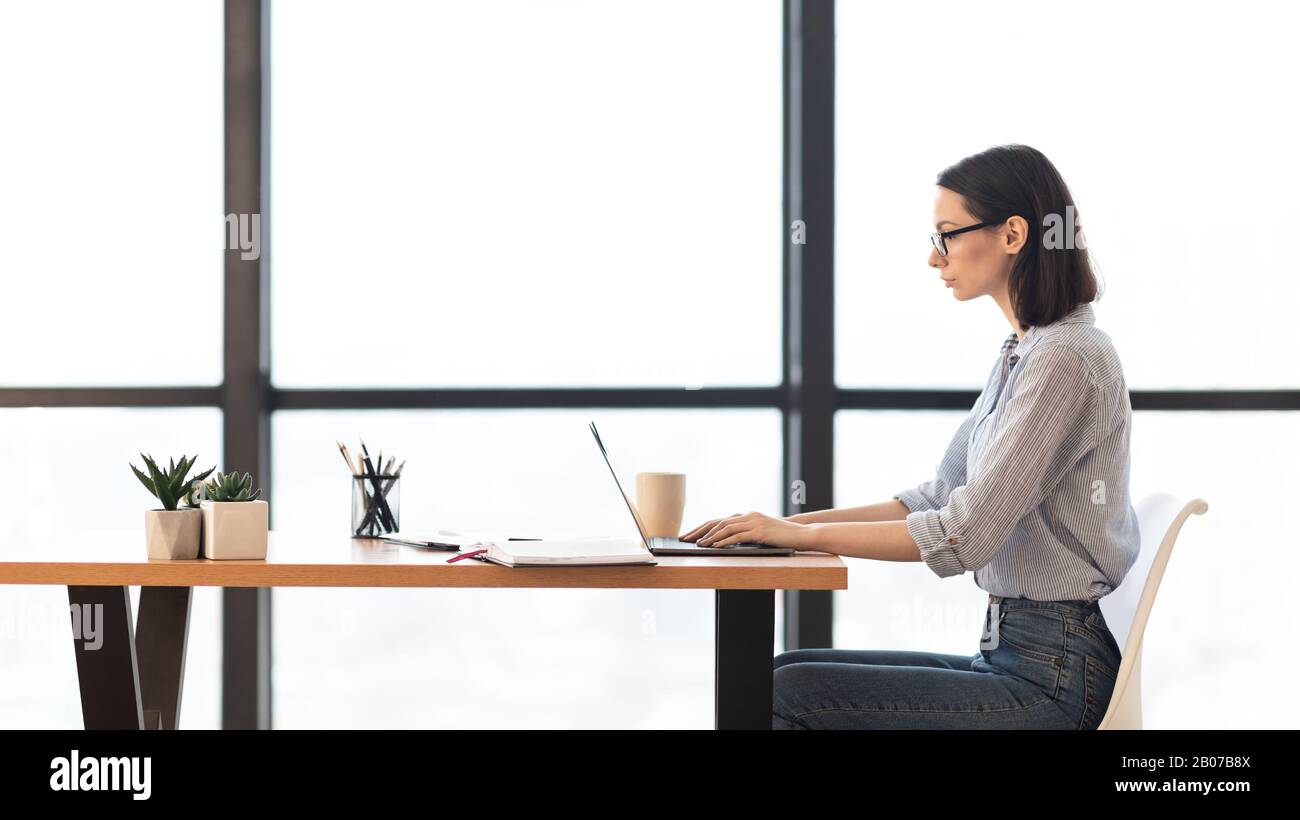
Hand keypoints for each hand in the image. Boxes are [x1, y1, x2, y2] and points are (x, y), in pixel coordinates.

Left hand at [679, 511, 813, 549]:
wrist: (801, 534)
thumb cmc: (781, 537)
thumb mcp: (761, 534)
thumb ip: (746, 535)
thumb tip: (727, 543)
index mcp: (747, 516)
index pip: (719, 520)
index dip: (703, 527)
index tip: (690, 534)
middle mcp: (748, 516)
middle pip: (718, 522)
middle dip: (700, 531)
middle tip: (686, 538)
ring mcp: (754, 522)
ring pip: (725, 528)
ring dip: (710, 537)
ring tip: (699, 545)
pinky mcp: (759, 531)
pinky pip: (737, 536)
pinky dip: (724, 541)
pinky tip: (715, 546)